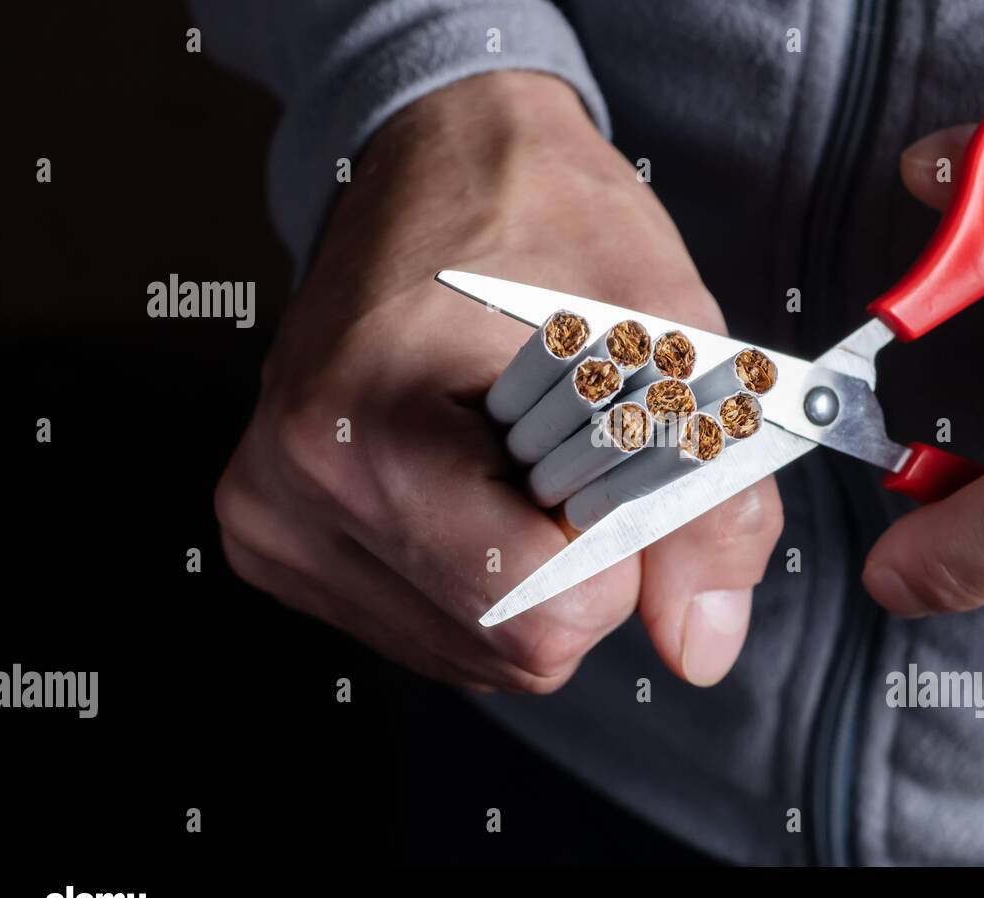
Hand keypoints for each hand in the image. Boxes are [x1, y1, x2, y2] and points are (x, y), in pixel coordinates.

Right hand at [214, 73, 782, 691]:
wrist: (437, 162)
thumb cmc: (541, 216)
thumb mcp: (665, 335)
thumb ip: (708, 504)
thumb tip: (701, 644)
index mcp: (364, 432)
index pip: (542, 611)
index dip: (620, 551)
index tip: (613, 460)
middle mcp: (292, 497)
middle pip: (509, 642)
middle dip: (579, 564)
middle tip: (566, 445)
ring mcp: (275, 525)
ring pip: (473, 648)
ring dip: (532, 571)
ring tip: (512, 451)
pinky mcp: (279, 542)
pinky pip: (431, 627)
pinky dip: (483, 575)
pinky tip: (474, 482)